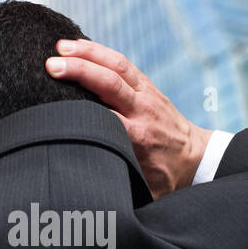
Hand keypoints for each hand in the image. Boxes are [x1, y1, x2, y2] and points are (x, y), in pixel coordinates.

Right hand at [45, 39, 210, 197]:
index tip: (52, 106)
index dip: (81, 109)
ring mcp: (147, 95)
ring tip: (59, 46)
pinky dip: (100, 51)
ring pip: (118, 66)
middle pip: (111, 84)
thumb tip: (93, 203)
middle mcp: (144, 112)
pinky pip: (123, 63)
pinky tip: (77, 46)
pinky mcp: (147, 86)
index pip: (108, 119)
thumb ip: (122, 191)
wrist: (197, 159)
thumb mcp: (145, 192)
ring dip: (88, 53)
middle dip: (81, 71)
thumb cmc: (165, 179)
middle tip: (50, 65)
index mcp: (140, 139)